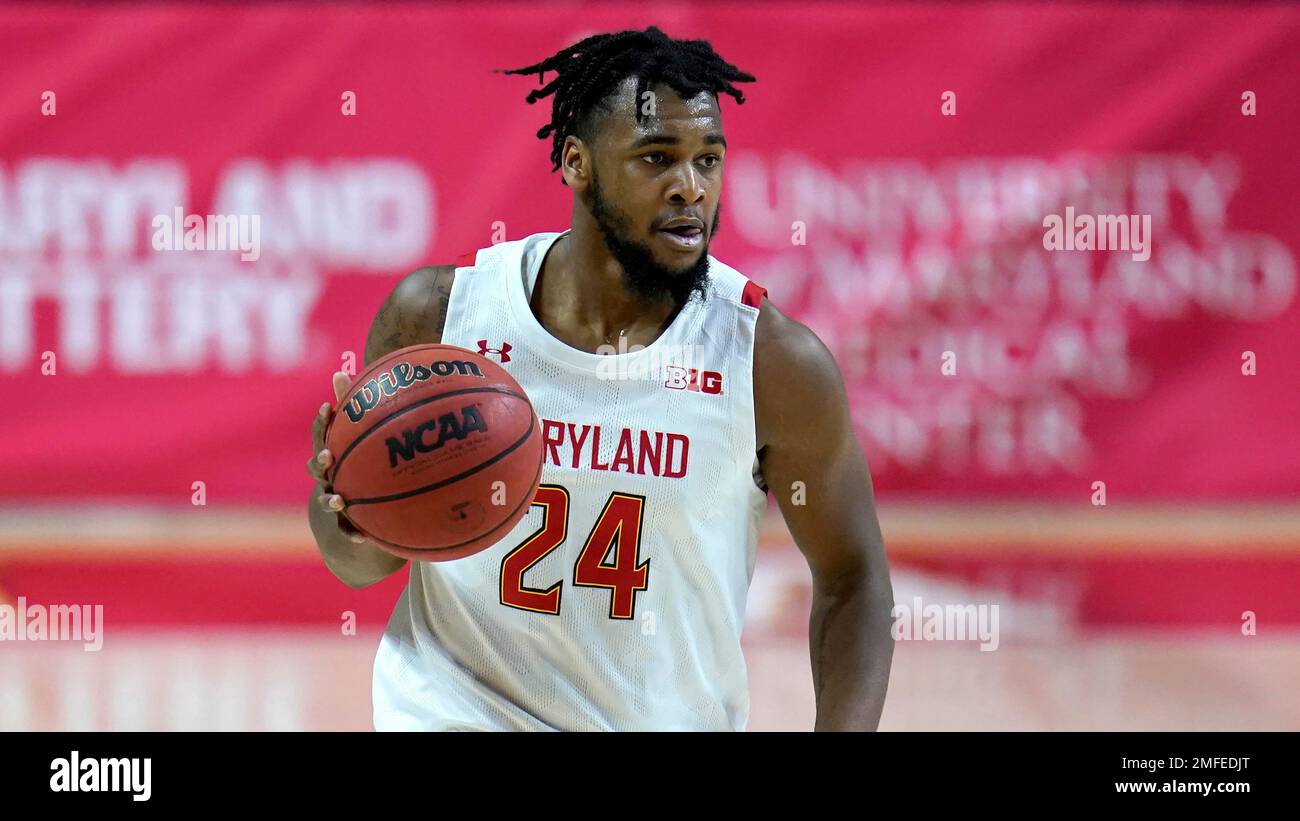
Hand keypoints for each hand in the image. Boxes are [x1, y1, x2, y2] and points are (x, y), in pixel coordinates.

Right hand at [307, 371, 370, 544]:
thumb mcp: (360, 441)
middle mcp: (327, 477)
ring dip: (330, 500)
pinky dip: (353, 534)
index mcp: (330, 455)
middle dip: (320, 462)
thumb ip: (358, 409)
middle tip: (328, 456)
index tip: (327, 406)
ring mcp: (333, 500)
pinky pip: (346, 530)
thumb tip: (346, 372)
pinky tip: (363, 538)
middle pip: (317, 469)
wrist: (353, 515)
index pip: (322, 435)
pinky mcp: (344, 525)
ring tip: (338, 500)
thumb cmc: (358, 467)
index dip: (323, 421)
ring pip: (326, 500)